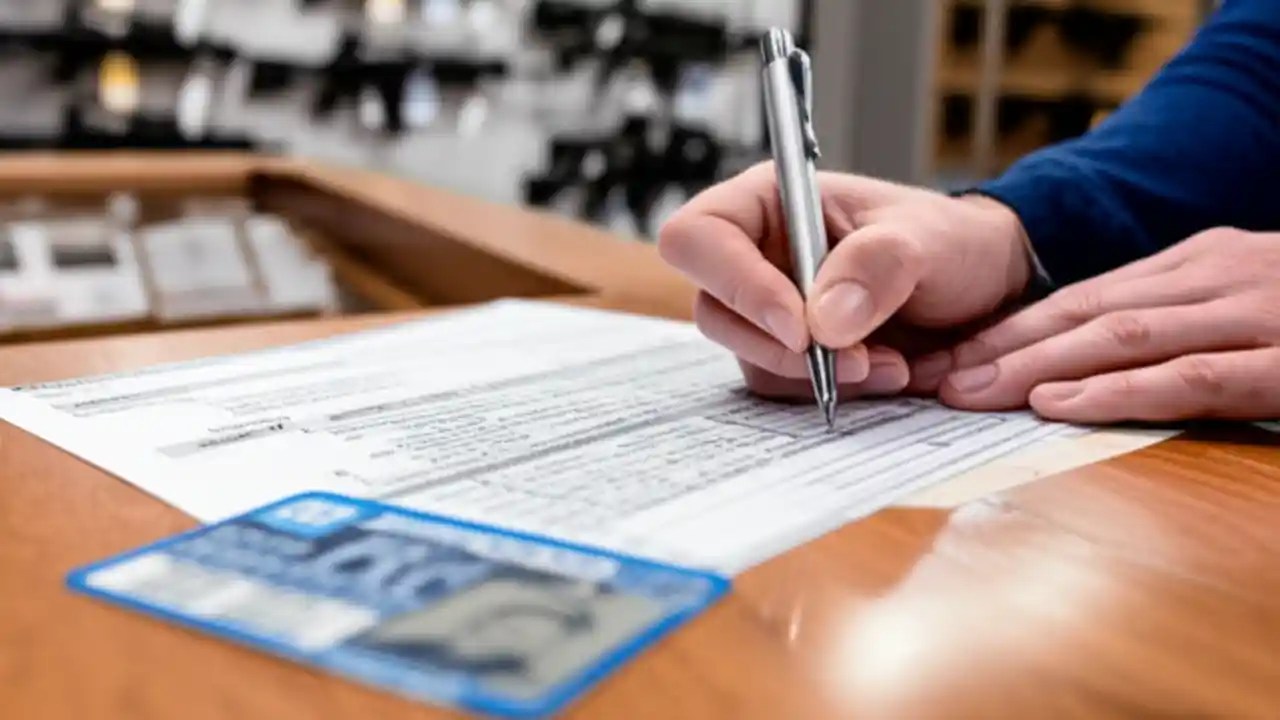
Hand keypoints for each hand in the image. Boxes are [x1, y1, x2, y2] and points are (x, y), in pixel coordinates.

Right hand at [658, 163, 1033, 399]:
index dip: (734, 282)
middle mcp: (756, 254)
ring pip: (745, 355)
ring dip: (809, 373)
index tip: (799, 325)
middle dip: (779, 345)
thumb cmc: (949, 241)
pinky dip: (825, 390)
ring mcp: (768, 307)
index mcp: (771, 202)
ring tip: (883, 362)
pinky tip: (878, 372)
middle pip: (714, 307)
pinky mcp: (787, 351)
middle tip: (850, 358)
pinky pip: (778, 383)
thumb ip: (877, 265)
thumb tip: (821, 319)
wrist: (984, 290)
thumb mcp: (926, 240)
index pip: (700, 236)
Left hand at [937, 228, 1279, 422]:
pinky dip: (1118, 391)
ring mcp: (1249, 316)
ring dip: (1033, 366)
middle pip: (1083, 313)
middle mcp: (1214, 279)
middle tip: (928, 376)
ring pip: (1118, 338)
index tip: (946, 359)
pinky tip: (1059, 405)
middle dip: (997, 347)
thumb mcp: (1251, 300)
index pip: (1084, 299)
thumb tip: (1095, 359)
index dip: (1007, 331)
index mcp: (1199, 264)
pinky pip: (1189, 377)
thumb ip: (1182, 322)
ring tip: (966, 391)